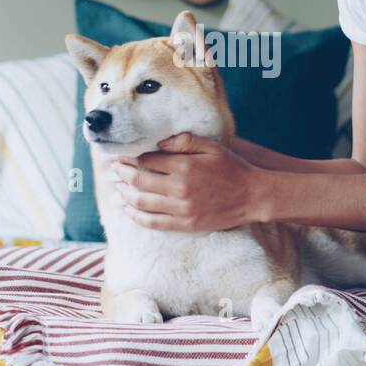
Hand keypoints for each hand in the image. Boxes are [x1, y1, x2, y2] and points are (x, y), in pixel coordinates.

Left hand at [111, 132, 260, 231]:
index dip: (130, 157)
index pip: (147, 161)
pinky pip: (153, 222)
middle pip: (140, 180)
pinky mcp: (185, 224)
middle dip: (122, 173)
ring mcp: (181, 209)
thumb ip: (184, 141)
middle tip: (113, 168)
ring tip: (118, 187)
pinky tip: (128, 209)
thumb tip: (158, 142)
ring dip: (125, 194)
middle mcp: (180, 188)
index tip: (120, 155)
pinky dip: (136, 216)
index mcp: (185, 166)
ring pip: (142, 202)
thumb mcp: (211, 147)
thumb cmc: (232, 168)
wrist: (252, 196)